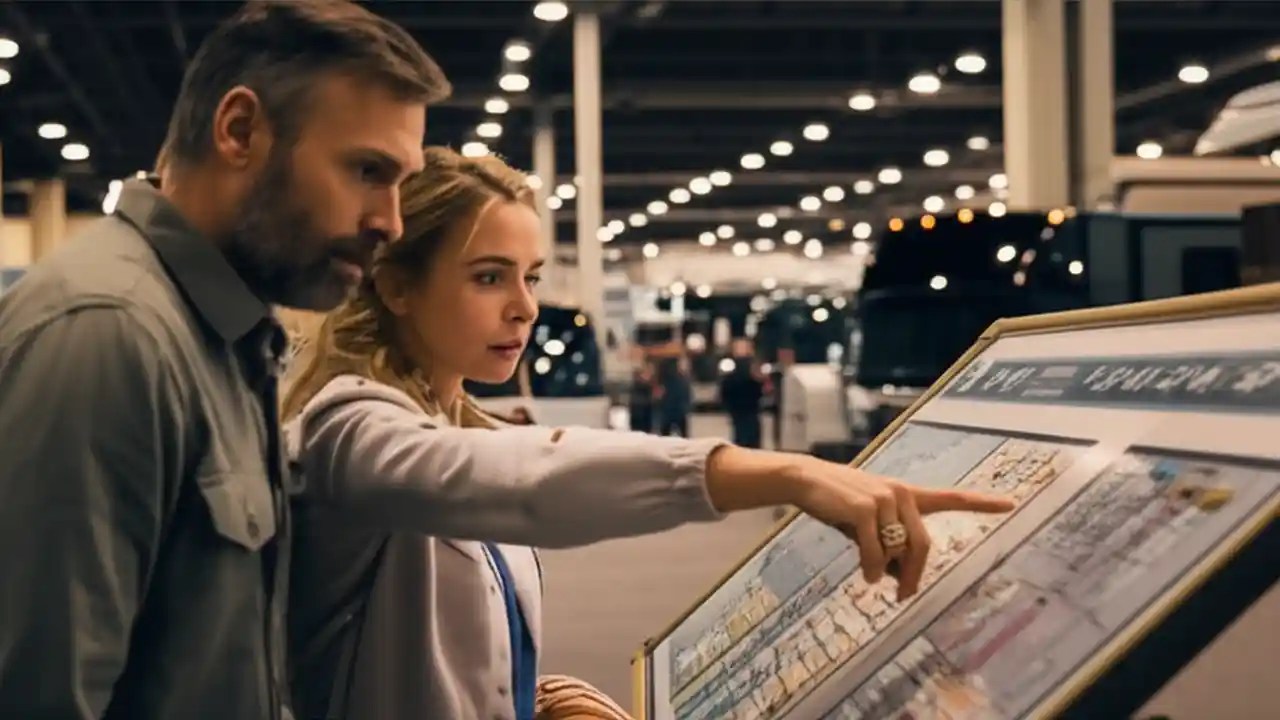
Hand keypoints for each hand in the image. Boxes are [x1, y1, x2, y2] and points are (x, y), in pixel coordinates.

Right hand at [704, 447, 1014, 600]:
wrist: (807, 480)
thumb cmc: (840, 506)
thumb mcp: (868, 526)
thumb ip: (890, 545)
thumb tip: (904, 579)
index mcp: (907, 494)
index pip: (951, 497)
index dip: (982, 502)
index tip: (1011, 504)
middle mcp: (901, 493)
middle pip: (923, 544)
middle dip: (916, 574)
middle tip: (905, 596)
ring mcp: (884, 497)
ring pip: (898, 549)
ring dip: (885, 572)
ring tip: (872, 579)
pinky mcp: (864, 507)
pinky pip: (876, 550)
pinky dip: (872, 568)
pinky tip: (867, 576)